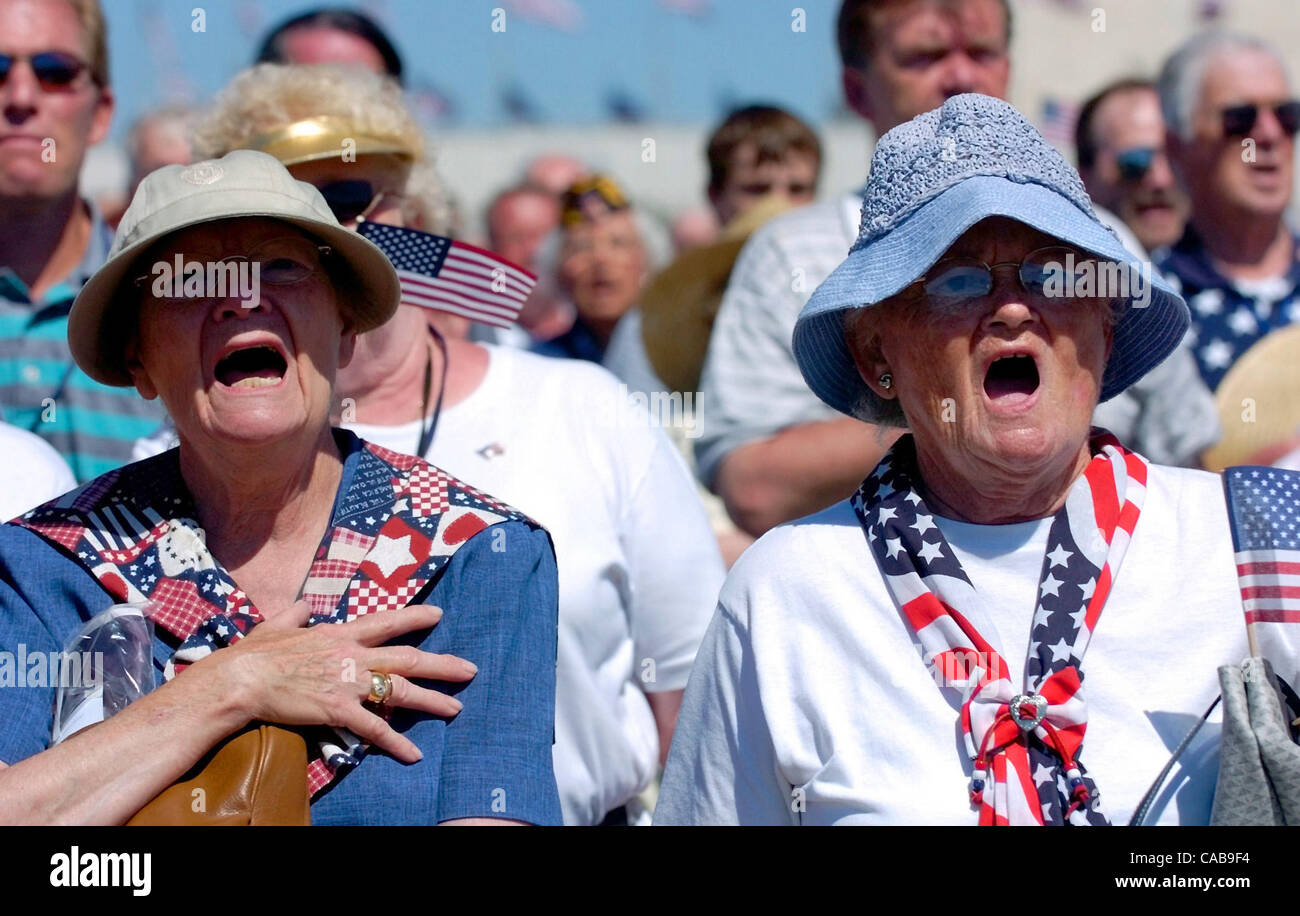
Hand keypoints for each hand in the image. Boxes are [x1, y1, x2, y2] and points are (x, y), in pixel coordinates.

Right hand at [211, 602, 474, 762]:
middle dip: (442, 664)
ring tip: (456, 708)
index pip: (386, 622)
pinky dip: (395, 742)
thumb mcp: (278, 624)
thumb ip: (296, 614)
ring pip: (401, 691)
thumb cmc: (255, 652)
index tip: (439, 615)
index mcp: (339, 633)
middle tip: (470, 669)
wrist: (241, 677)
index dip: (415, 618)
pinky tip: (413, 755)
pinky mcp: (338, 709)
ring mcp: (348, 682)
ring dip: (432, 700)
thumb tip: (304, 604)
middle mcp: (352, 655)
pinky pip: (374, 728)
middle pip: (408, 658)